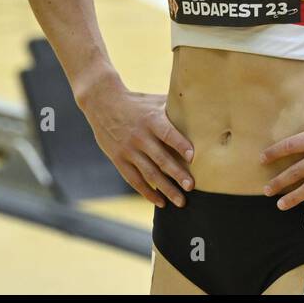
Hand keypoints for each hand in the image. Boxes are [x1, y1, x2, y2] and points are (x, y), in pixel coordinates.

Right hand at [77, 72, 193, 207]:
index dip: (180, 145)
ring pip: (149, 173)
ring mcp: (128, 149)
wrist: (102, 103)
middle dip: (177, 174)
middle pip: (160, 158)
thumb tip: (201, 109)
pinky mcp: (118, 159)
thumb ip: (174, 109)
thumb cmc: (136, 102)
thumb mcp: (154, 101)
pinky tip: (160, 202)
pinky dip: (147, 192)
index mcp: (151, 120)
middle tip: (191, 187)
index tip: (193, 157)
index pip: (168, 134)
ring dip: (165, 189)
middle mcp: (140, 136)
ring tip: (180, 201)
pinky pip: (134, 180)